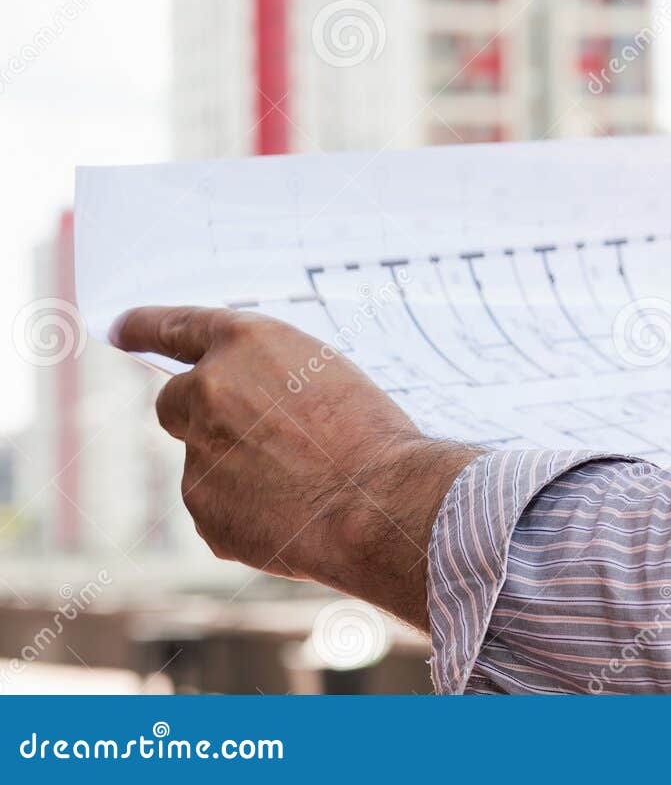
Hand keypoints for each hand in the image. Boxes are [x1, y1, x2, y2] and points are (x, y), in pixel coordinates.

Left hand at [112, 306, 479, 629]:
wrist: (381, 502)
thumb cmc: (373, 433)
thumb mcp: (327, 375)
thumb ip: (270, 377)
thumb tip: (244, 402)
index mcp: (246, 344)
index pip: (176, 326)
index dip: (144, 327)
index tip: (120, 328)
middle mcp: (209, 390)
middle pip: (174, 401)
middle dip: (199, 414)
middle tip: (249, 433)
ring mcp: (199, 454)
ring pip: (205, 461)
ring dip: (238, 469)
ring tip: (305, 483)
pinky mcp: (202, 510)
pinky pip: (218, 507)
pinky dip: (246, 510)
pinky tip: (293, 513)